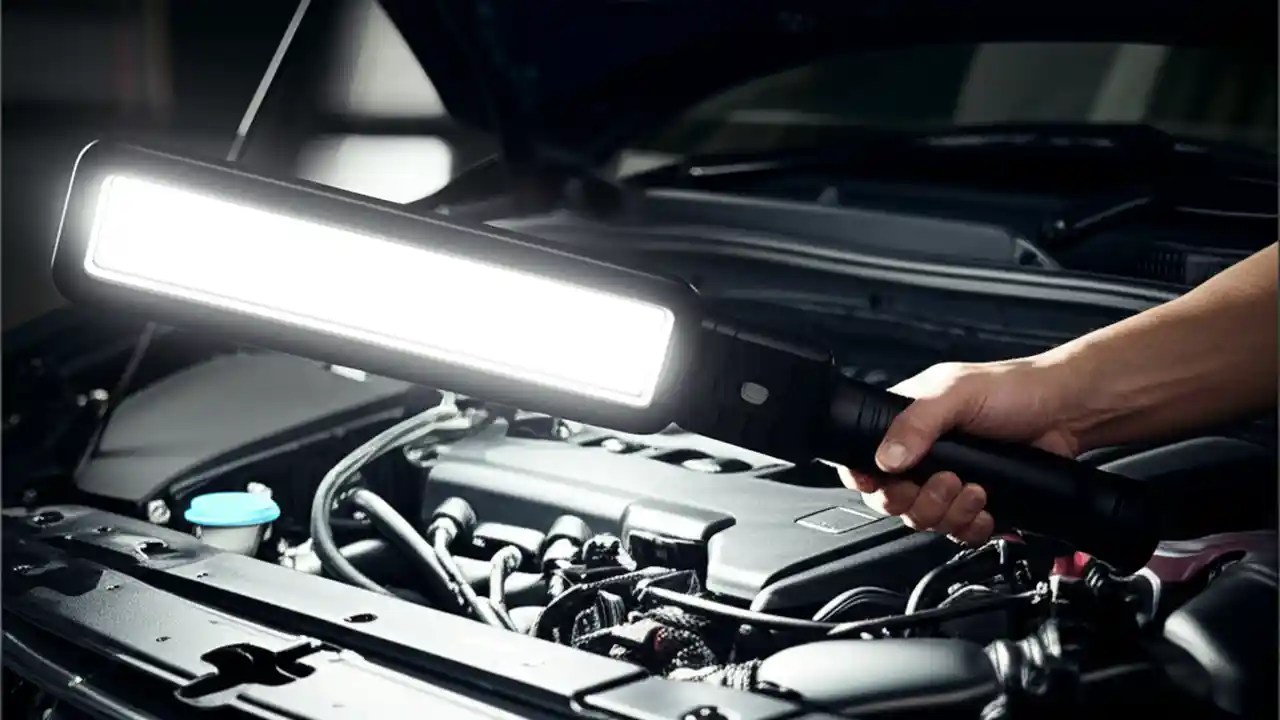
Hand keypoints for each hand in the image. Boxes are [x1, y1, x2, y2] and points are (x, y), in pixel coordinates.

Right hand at [837, 358, 1084, 544]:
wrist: (1066, 411)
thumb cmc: (1014, 389)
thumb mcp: (956, 393)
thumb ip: (916, 423)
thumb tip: (885, 459)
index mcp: (906, 422)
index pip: (866, 459)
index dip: (867, 479)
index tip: (880, 485)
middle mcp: (923, 454)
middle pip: (894, 500)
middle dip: (919, 500)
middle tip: (945, 481)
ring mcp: (948, 480)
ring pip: (925, 519)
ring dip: (949, 512)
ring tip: (975, 489)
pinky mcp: (976, 501)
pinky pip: (957, 531)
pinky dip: (970, 527)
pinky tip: (986, 507)